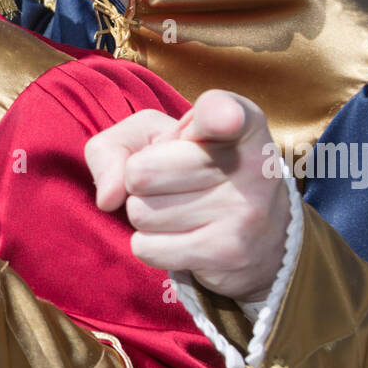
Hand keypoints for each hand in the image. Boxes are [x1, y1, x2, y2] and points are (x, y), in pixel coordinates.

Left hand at [85, 90, 289, 303]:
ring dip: (146, 213)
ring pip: (141, 214)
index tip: (227, 120)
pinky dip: (151, 244)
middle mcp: (251, 165)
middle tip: (172, 181)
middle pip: (142, 173)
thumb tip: (108, 198)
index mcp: (241, 121)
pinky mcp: (229, 254)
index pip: (221, 114)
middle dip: (140, 180)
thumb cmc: (191, 167)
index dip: (218, 115)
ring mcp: (243, 213)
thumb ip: (112, 147)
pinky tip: (182, 236)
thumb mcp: (152, 135)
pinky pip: (148, 248)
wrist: (258, 236)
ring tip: (180, 207)